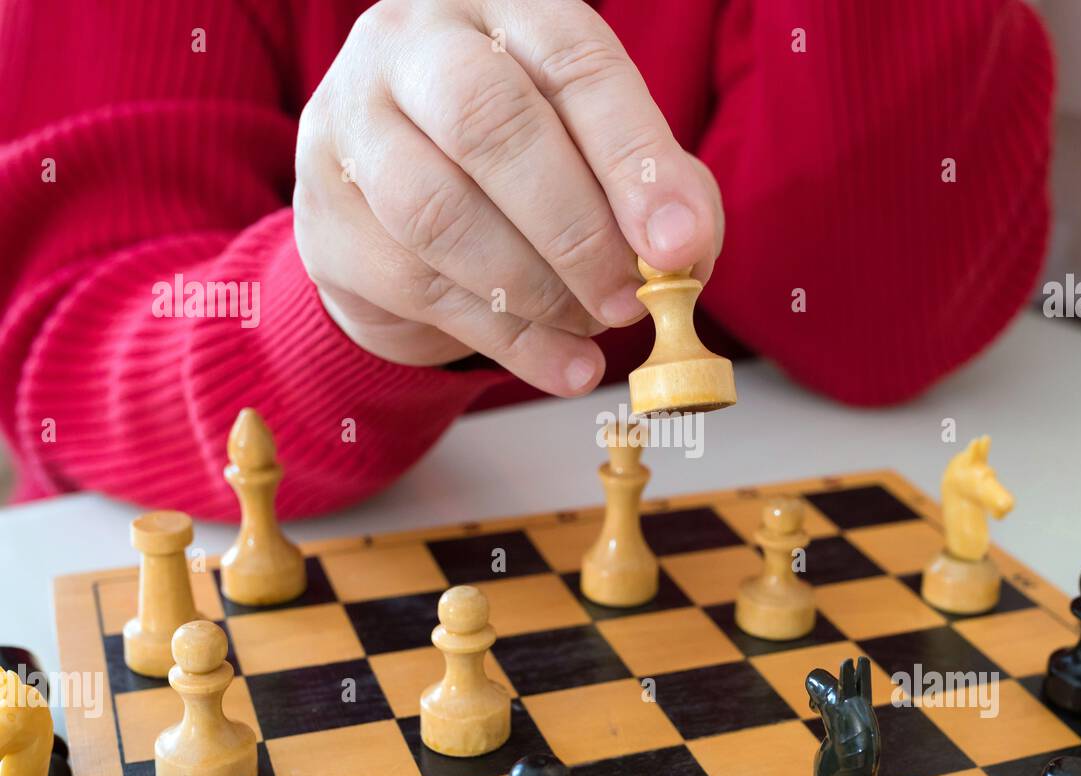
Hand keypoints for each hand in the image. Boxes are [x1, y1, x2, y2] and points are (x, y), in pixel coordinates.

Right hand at [293, 0, 723, 394]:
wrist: (404, 220)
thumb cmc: (528, 174)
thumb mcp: (607, 161)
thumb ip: (662, 192)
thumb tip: (684, 250)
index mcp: (504, 7)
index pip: (575, 63)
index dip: (633, 160)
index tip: (678, 245)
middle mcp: (414, 45)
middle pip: (489, 122)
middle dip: (575, 229)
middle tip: (628, 299)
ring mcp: (351, 125)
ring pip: (438, 211)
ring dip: (535, 290)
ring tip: (594, 325)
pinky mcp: (326, 219)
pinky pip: (417, 285)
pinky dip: (507, 340)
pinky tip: (562, 365)